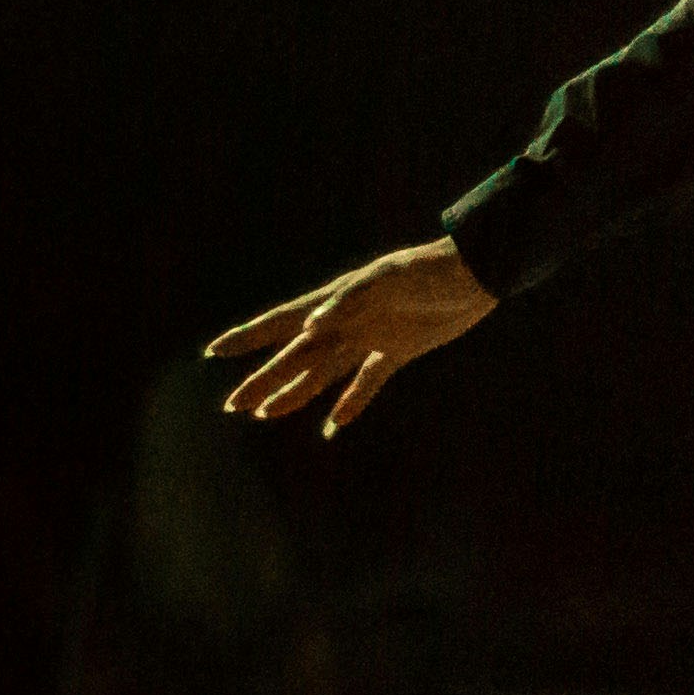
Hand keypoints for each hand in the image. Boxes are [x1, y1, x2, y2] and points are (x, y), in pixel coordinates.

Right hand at [205, 241, 496, 434]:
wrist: (478, 273)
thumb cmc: (429, 268)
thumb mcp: (387, 277)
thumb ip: (347, 300)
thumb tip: (309, 327)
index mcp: (336, 302)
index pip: (281, 322)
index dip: (248, 337)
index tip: (214, 352)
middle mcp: (346, 322)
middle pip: (294, 358)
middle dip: (262, 381)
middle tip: (232, 406)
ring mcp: (370, 338)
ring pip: (321, 374)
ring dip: (294, 395)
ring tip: (265, 415)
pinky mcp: (398, 352)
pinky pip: (367, 383)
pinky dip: (351, 403)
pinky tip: (333, 425)